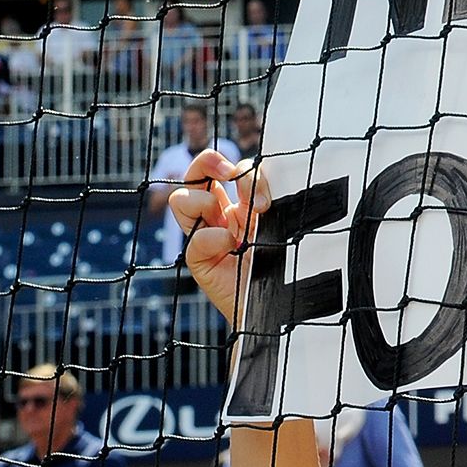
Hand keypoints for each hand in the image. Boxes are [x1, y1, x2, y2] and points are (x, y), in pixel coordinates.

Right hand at [169, 151, 268, 323]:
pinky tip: (233, 246)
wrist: (282, 304)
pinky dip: (212, 237)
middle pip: (194, 174)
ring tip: (230, 221)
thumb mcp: (279, 222)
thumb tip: (249, 178)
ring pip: (182, 200)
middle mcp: (218, 217)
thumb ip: (264, 198)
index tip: (247, 175)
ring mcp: (206, 237)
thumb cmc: (285, 262)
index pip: (223, 171)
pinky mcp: (201, 262)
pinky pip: (194, 240)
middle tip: (228, 173)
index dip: (232, 164)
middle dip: (207, 162)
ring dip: (203, 200)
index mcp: (237, 204)